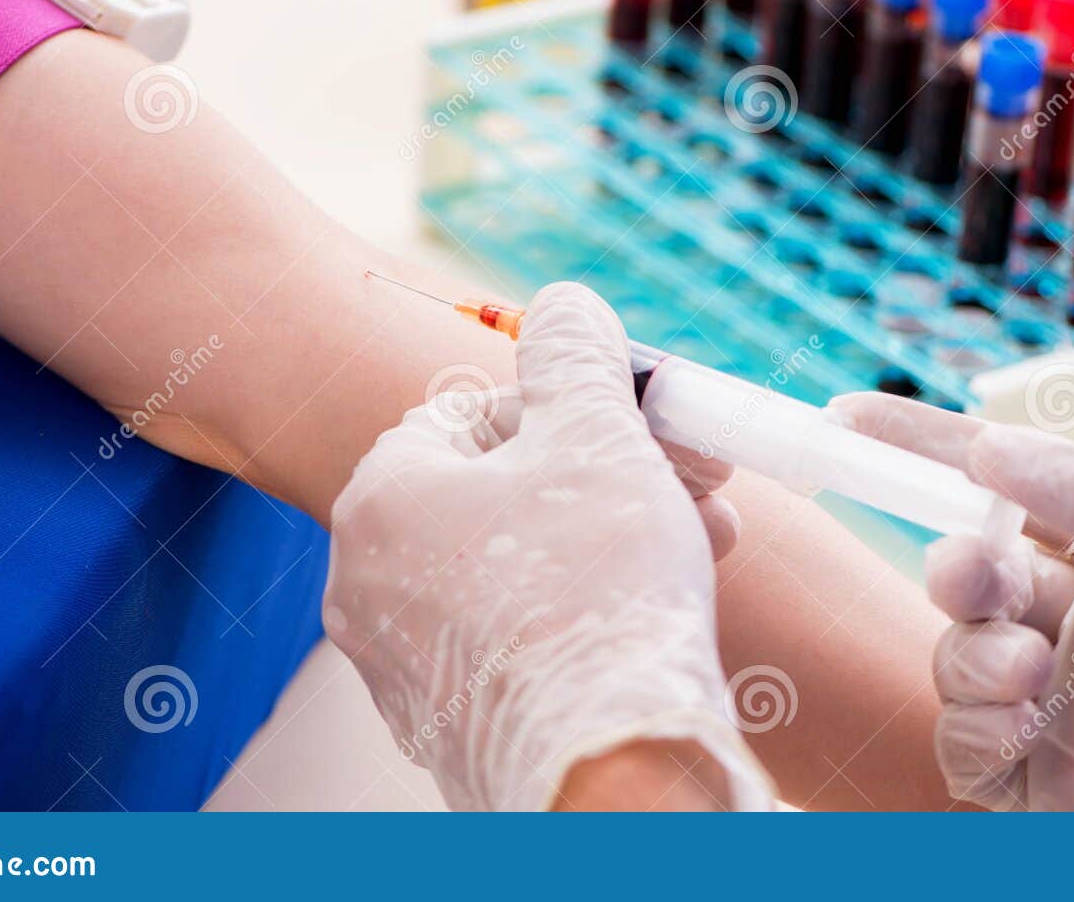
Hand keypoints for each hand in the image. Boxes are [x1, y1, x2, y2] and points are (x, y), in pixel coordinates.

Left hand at [324, 282, 773, 810]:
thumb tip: (563, 301)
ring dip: (609, 538)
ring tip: (705, 539)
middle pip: (500, 493)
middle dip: (606, 475)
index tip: (634, 425)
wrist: (609, 771)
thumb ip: (575, 355)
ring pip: (516, 567)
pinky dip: (581, 612)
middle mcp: (368, 584)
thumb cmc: (595, 590)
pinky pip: (515, 637)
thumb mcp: (596, 437)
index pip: (466, 413)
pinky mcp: (447, 723)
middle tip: (690, 477)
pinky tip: (655, 610)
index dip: (563, 409)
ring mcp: (402, 664)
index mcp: (380, 500)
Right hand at [831, 394, 1073, 811]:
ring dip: (970, 649)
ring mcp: (1073, 714)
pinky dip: (973, 724)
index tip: (850, 416)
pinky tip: (1025, 717)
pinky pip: (972, 751)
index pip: (1009, 488)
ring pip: (959, 659)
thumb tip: (995, 453)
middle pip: (973, 572)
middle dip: (952, 558)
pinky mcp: (1060, 798)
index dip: (927, 449)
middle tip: (973, 569)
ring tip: (1031, 666)